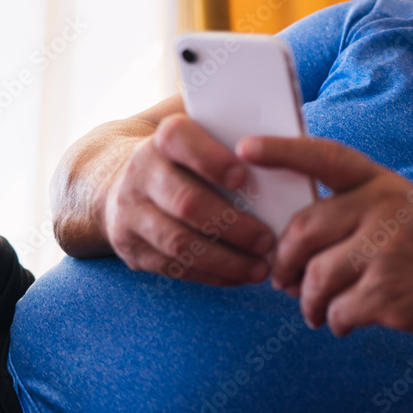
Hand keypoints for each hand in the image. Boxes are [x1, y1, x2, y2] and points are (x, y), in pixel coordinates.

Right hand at [100, 114, 275, 285]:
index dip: (211, 160)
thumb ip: (236, 137)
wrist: (125, 181)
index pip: (179, 139)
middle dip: (232, 225)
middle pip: (186, 202)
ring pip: (179, 242)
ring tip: (260, 267)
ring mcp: (131, 212)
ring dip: (225, 259)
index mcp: (165, 138)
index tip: (244, 177)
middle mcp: (141, 172)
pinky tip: (239, 275)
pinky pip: (173, 267)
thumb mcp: (204, 137)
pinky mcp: (130, 247)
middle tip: (268, 240)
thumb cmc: (189, 158)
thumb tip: (288, 141)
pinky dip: (211, 274)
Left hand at [237, 136, 412, 344]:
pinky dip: (335, 322)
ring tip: (318, 310)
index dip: (283, 150)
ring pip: (314, 277)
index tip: (246, 148)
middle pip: (303, 229)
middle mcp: (382, 209)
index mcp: (382, 183)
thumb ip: (353, 211)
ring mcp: (386, 250)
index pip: (325, 157)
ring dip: (308, 302)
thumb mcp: (401, 208)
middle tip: (283, 279)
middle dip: (284, 262)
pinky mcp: (390, 292)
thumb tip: (292, 242)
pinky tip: (347, 321)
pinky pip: (337, 310)